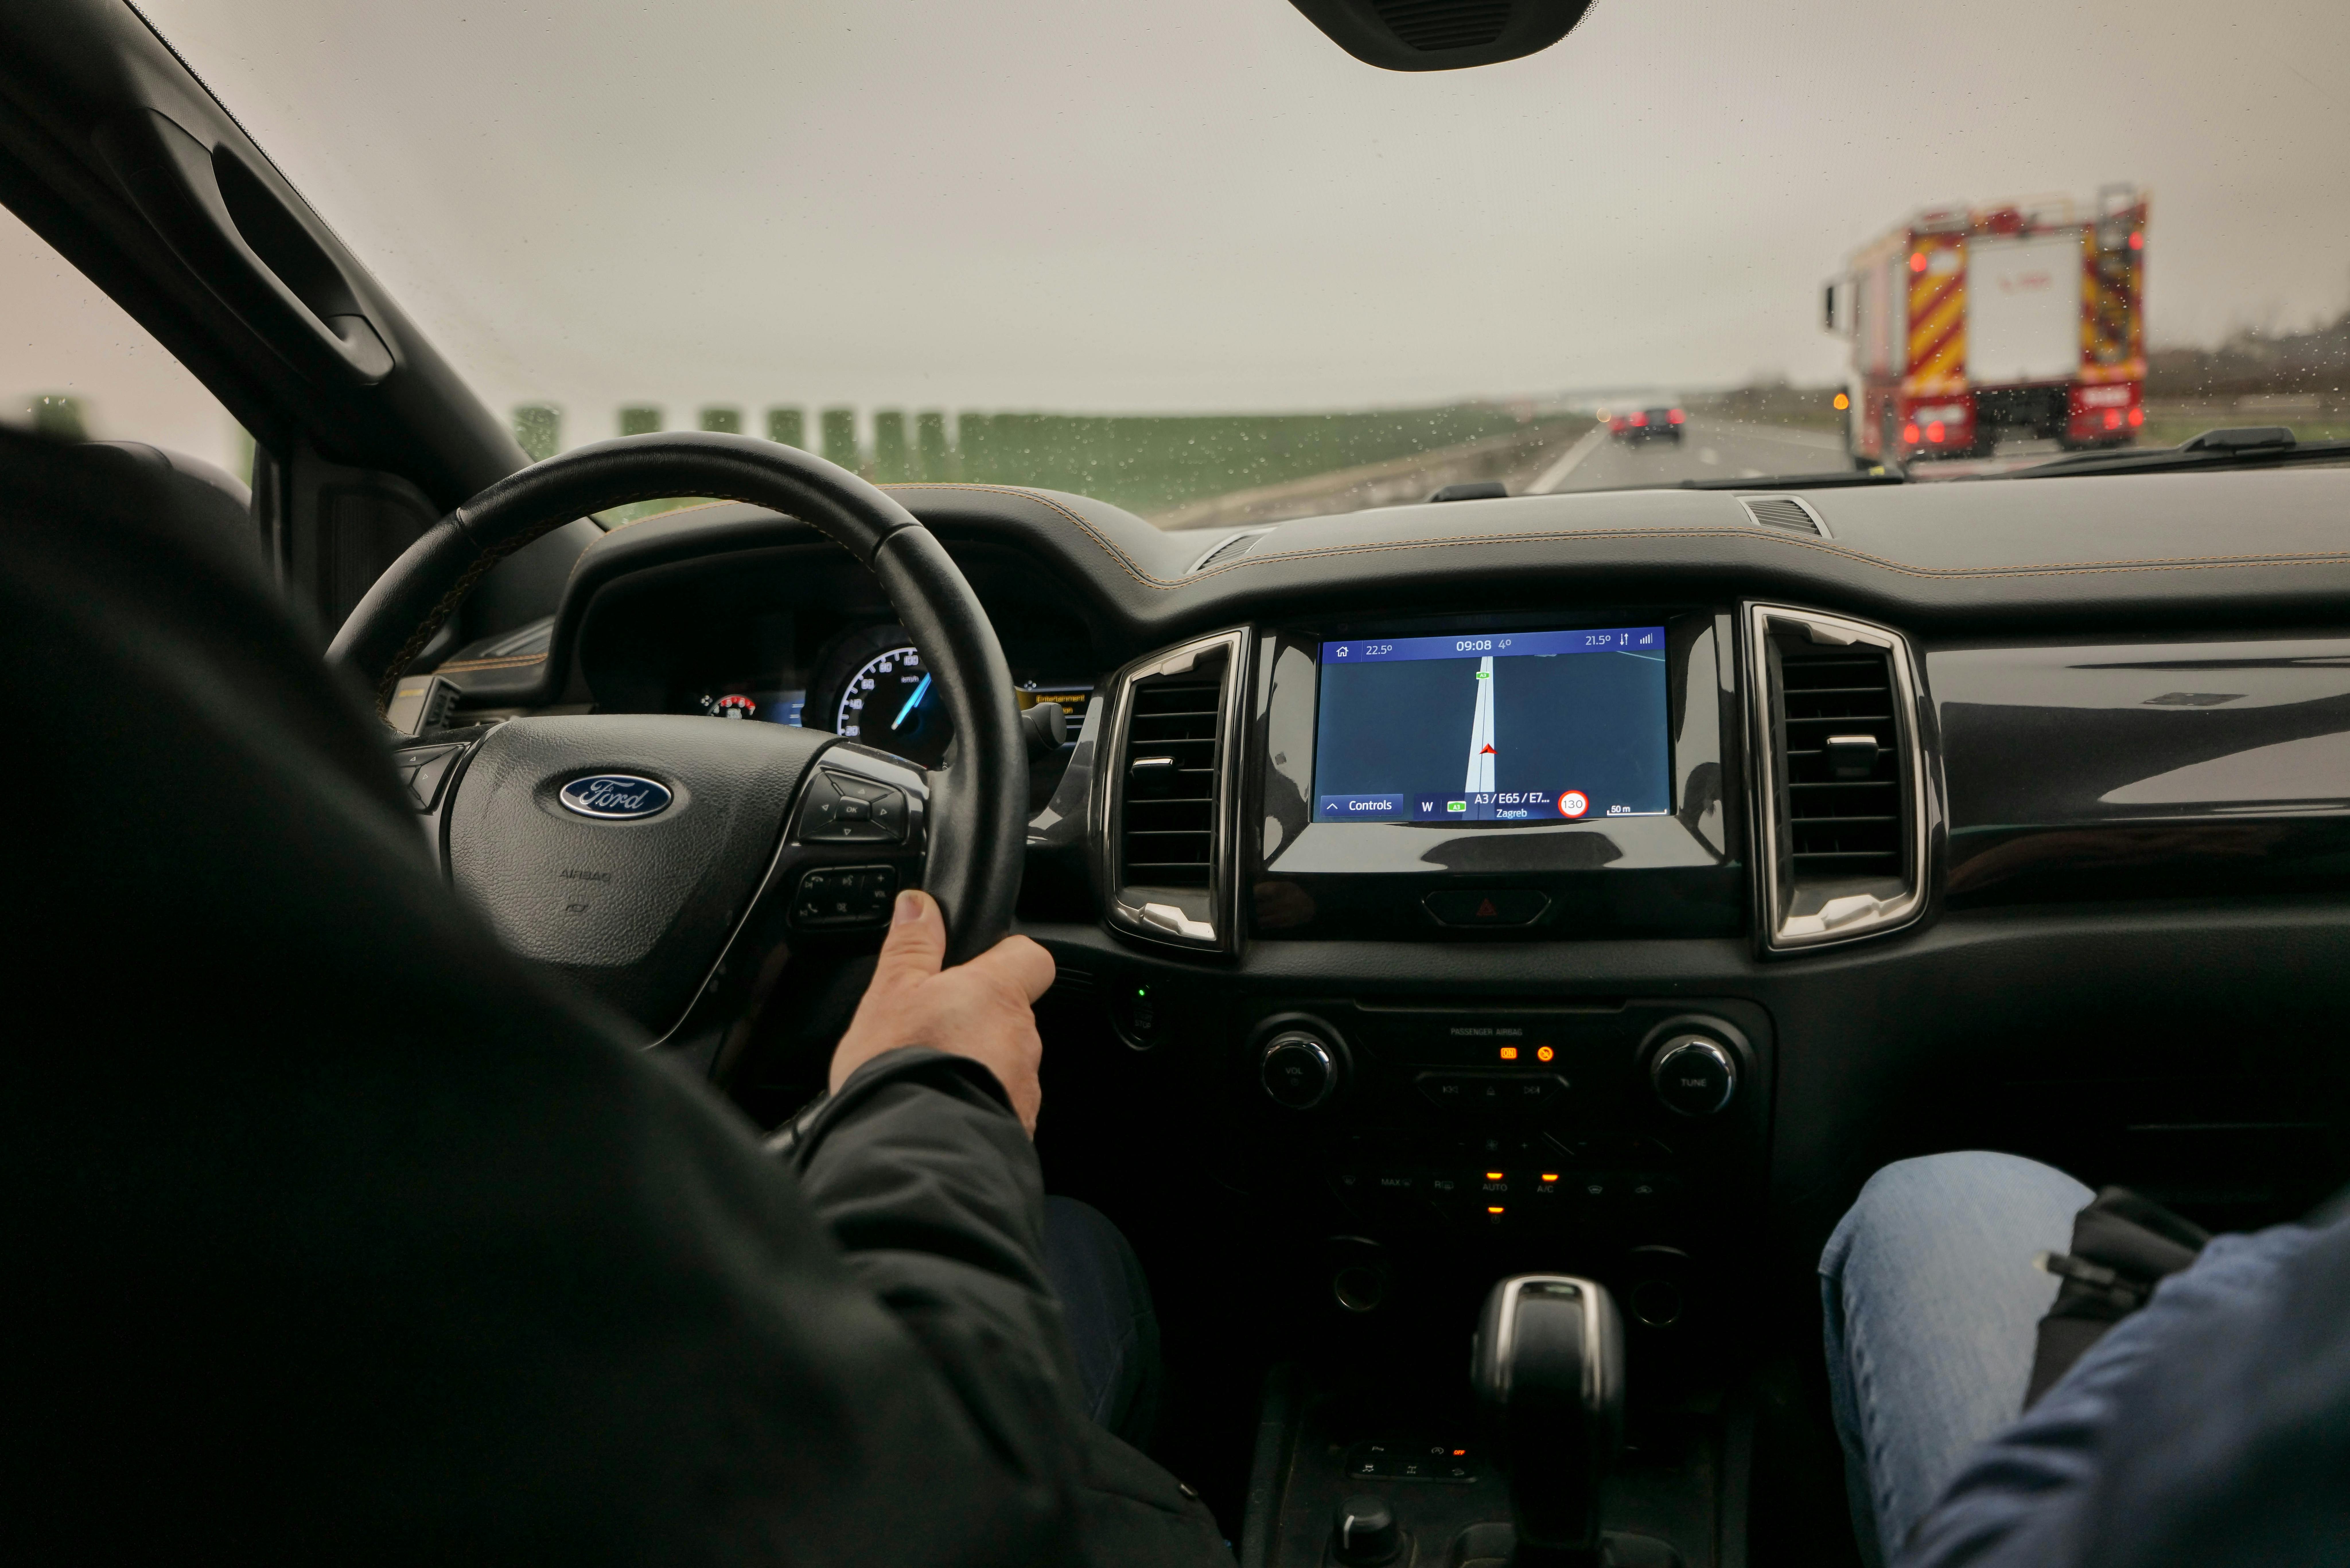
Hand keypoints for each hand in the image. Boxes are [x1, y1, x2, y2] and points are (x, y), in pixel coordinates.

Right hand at [829, 889, 1054, 1133]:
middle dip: (975, 1021)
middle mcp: (1022, 1038)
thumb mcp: (891, 994)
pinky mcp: (1017, 1129)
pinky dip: (974, 1105)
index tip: (973, 967)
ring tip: (926, 1079)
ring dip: (975, 1066)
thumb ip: (911, 946)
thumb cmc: (899, 1070)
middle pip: (1008, 1016)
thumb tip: (919, 905)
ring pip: (1003, 1063)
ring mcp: (1024, 1088)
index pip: (1030, 957)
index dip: (1006, 957)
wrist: (912, 1153)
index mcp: (997, 993)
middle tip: (929, 1034)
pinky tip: (938, 1113)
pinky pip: (998, 1106)